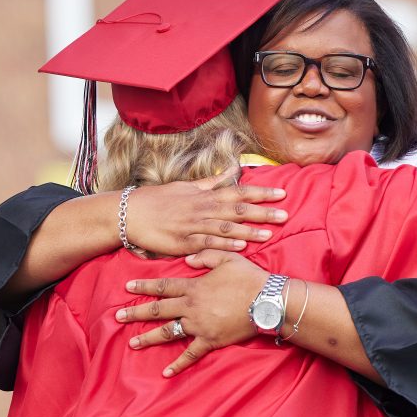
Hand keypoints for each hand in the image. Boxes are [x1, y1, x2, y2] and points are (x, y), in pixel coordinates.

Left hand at [115, 251, 269, 375]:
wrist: (267, 302)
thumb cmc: (249, 278)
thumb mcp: (227, 258)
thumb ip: (204, 256)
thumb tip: (186, 261)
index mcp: (193, 287)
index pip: (163, 286)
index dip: (145, 286)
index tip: (127, 287)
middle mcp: (191, 307)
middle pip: (158, 310)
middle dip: (136, 313)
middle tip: (118, 317)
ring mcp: (199, 326)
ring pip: (168, 332)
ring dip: (149, 338)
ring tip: (133, 343)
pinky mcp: (210, 341)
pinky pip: (191, 354)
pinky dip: (178, 364)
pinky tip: (166, 373)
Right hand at [121, 175, 287, 256]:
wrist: (131, 213)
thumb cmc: (159, 199)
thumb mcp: (187, 186)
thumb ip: (213, 181)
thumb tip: (234, 169)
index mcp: (205, 195)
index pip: (239, 191)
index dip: (261, 193)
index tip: (281, 193)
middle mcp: (203, 209)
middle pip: (238, 209)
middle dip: (262, 212)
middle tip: (285, 214)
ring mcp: (194, 226)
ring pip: (226, 227)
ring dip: (249, 230)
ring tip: (269, 233)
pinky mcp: (184, 242)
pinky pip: (208, 243)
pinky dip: (225, 244)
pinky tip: (240, 247)